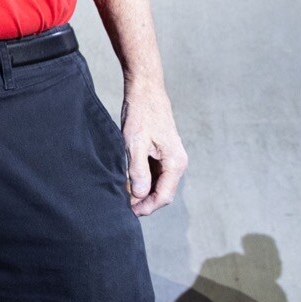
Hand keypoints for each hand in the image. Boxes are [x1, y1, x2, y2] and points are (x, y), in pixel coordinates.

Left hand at [119, 80, 186, 215]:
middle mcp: (177, 162)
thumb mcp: (135, 143)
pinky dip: (142, 179)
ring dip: (142, 191)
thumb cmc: (140, 114)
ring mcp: (170, 157)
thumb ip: (139, 171)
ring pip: (157, 183)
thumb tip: (141, 195)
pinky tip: (128, 181)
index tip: (130, 212)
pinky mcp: (161, 152)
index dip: (147, 207)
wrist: (145, 89)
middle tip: (123, 206)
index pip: (164, 196)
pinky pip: (154, 172)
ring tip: (123, 194)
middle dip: (144, 201)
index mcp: (175, 162)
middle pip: (162, 192)